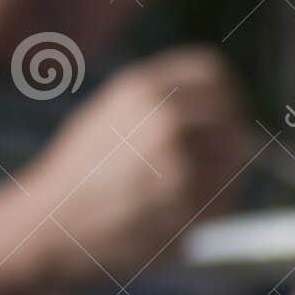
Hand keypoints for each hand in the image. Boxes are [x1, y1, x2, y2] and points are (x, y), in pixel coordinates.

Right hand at [9, 47, 252, 289]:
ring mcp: (181, 158)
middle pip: (233, 116)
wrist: (58, 222)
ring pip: (236, 159)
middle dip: (231, 138)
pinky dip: (215, 206)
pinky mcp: (191, 200)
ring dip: (225, 174)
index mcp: (143, 88)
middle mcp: (166, 116)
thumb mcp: (113, 113)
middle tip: (220, 159)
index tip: (227, 114)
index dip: (226, 95)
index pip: (214, 72)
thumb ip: (162, 102)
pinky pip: (227, 197)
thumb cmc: (85, 173)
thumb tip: (222, 105)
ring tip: (188, 190)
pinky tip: (183, 213)